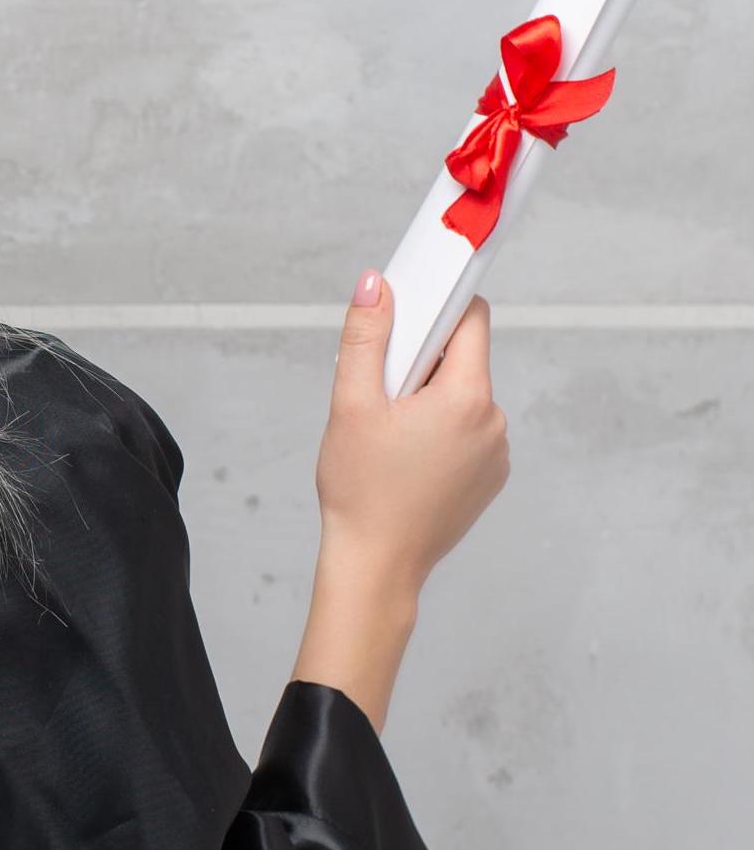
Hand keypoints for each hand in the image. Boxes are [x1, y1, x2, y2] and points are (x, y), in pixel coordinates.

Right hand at [288, 271, 509, 732]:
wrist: (376, 565)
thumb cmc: (361, 488)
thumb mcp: (352, 402)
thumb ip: (367, 336)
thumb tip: (378, 284)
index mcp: (467, 398)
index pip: (471, 321)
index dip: (440, 303)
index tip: (412, 302)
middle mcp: (494, 422)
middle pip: (462, 359)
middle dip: (421, 359)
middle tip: (379, 388)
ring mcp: (496, 454)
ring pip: (462, 395)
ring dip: (428, 395)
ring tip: (387, 428)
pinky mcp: (488, 478)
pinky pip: (466, 428)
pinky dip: (438, 426)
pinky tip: (403, 453)